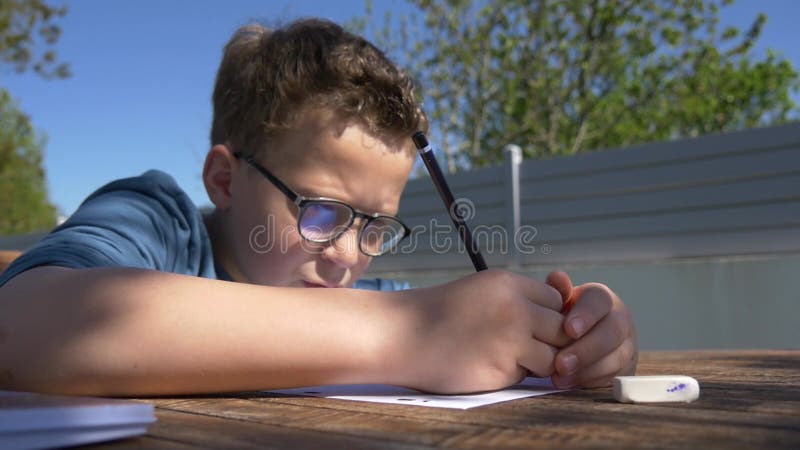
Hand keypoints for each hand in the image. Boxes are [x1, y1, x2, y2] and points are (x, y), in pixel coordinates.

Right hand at [394, 269, 570, 393]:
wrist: (405, 335)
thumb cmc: (443, 313)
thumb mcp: (484, 289)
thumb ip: (520, 298)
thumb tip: (564, 309)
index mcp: (509, 283)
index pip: (555, 300)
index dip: (546, 315)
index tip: (527, 323)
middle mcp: (515, 309)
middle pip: (562, 329)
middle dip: (548, 340)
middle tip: (520, 343)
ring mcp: (511, 340)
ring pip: (552, 357)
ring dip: (535, 361)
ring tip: (503, 353)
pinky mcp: (502, 369)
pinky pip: (527, 375)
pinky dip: (514, 374)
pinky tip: (488, 363)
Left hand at [545, 271, 637, 387]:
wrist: (579, 338)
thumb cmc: (565, 316)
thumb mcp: (560, 301)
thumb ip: (558, 290)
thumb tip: (557, 278)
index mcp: (602, 298)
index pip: (600, 301)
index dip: (586, 315)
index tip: (568, 329)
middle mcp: (620, 319)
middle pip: (612, 332)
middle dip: (586, 349)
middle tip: (561, 362)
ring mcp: (627, 345)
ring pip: (616, 358)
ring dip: (587, 369)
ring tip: (560, 377)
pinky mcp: (625, 369)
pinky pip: (613, 377)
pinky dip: (590, 382)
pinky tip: (568, 384)